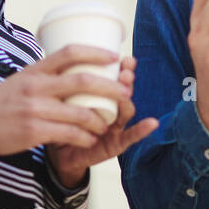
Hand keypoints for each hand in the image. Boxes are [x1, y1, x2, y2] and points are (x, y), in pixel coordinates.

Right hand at [0, 45, 131, 169]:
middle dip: (111, 88)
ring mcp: (35, 110)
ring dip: (100, 120)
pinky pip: (70, 134)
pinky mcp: (33, 132)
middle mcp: (36, 87)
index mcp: (34, 71)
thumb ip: (42, 77)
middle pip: (83, 82)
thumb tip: (69, 70)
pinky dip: (85, 137)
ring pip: (81, 113)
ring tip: (107, 124)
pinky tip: (90, 139)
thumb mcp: (18, 81)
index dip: (96, 52)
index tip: (115, 57)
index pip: (70, 53)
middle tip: (126, 93)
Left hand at [46, 56, 158, 186]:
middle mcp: (112, 108)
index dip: (121, 66)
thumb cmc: (63, 122)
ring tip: (126, 91)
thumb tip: (56, 53)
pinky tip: (153, 123)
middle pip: (123, 91)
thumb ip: (64, 82)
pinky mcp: (115, 144)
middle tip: (124, 71)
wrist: (59, 155)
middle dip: (126, 79)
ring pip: (126, 110)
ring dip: (128, 99)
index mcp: (101, 94)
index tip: (121, 57)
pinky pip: (130, 137)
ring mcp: (116, 126)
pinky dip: (141, 130)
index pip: (114, 78)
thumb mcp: (63, 99)